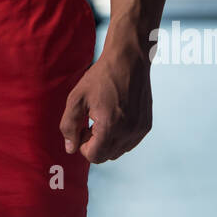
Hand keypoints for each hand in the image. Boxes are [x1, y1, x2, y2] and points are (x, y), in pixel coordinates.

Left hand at [59, 47, 151, 162]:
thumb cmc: (100, 77)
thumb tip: (70, 149)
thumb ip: (69, 125)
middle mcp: (128, 131)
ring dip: (107, 142)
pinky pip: (129, 143)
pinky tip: (115, 116)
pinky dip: (120, 136)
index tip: (82, 128)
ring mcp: (139, 129)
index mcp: (110, 126)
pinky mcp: (146, 125)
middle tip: (90, 122)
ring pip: (118, 151)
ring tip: (103, 118)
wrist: (128, 60)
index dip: (83, 146)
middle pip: (106, 156)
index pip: (94, 156)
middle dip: (94, 144)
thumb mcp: (76, 98)